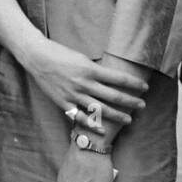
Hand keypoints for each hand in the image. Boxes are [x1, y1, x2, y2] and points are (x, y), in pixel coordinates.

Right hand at [24, 39, 147, 132]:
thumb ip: (95, 69)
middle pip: (114, 96)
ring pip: (100, 109)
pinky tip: (103, 129)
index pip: (119, 78)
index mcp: (90, 69)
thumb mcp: (81, 57)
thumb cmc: (59, 53)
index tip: (145, 87)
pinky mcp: (64, 102)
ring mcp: (74, 94)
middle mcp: (84, 83)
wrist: (36, 57)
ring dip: (117, 115)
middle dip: (131, 101)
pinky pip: (80, 117)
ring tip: (129, 119)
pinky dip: (92, 124)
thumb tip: (111, 78)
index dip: (134, 84)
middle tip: (142, 105)